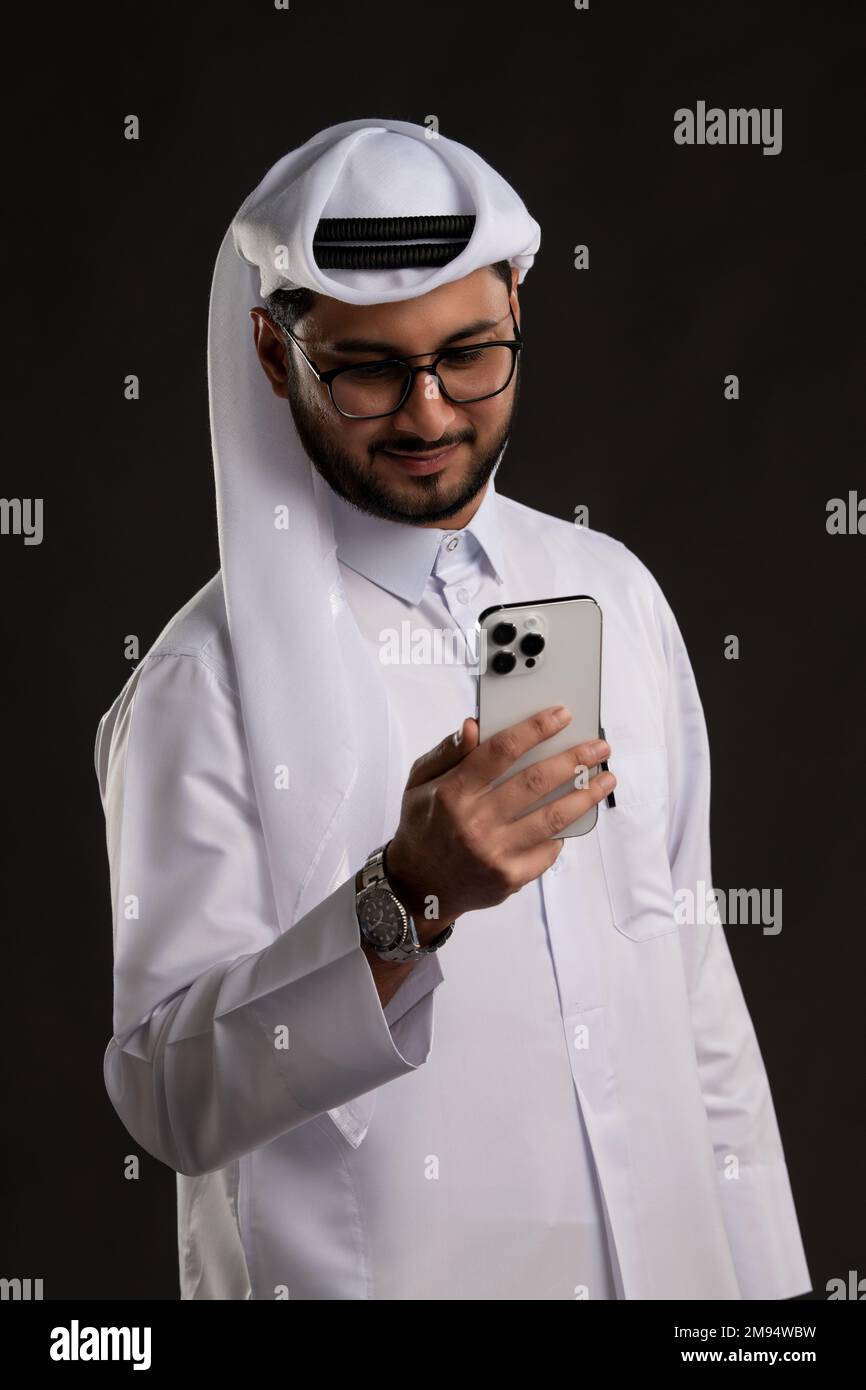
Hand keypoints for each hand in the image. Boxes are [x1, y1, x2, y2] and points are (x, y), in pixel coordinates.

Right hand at [385, 706, 614, 938]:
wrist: (419, 886)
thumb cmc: (423, 826)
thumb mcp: (419, 782)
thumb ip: (447, 752)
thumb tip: (473, 725)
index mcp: (453, 793)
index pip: (501, 751)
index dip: (535, 729)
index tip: (561, 715)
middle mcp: (475, 823)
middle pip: (536, 782)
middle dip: (574, 760)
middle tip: (599, 748)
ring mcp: (495, 853)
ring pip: (552, 817)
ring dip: (585, 795)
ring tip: (605, 779)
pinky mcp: (510, 877)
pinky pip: (548, 850)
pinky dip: (565, 831)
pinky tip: (576, 815)